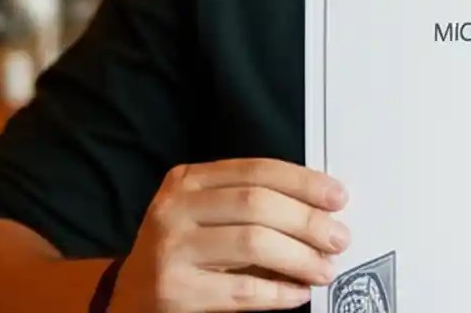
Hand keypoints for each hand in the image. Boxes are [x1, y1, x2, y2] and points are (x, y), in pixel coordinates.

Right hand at [110, 159, 349, 312]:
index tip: (337, 197)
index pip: (256, 171)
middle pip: (257, 204)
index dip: (302, 182)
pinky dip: (278, 292)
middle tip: (339, 238)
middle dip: (307, 221)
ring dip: (299, 257)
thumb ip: (251, 206)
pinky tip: (297, 294)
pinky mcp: (174, 290)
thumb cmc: (185, 253)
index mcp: (187, 180)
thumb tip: (321, 212)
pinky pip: (241, 289)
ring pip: (252, 243)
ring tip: (325, 269)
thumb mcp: (205, 217)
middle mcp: (174, 209)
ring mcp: (170, 249)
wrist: (131, 299)